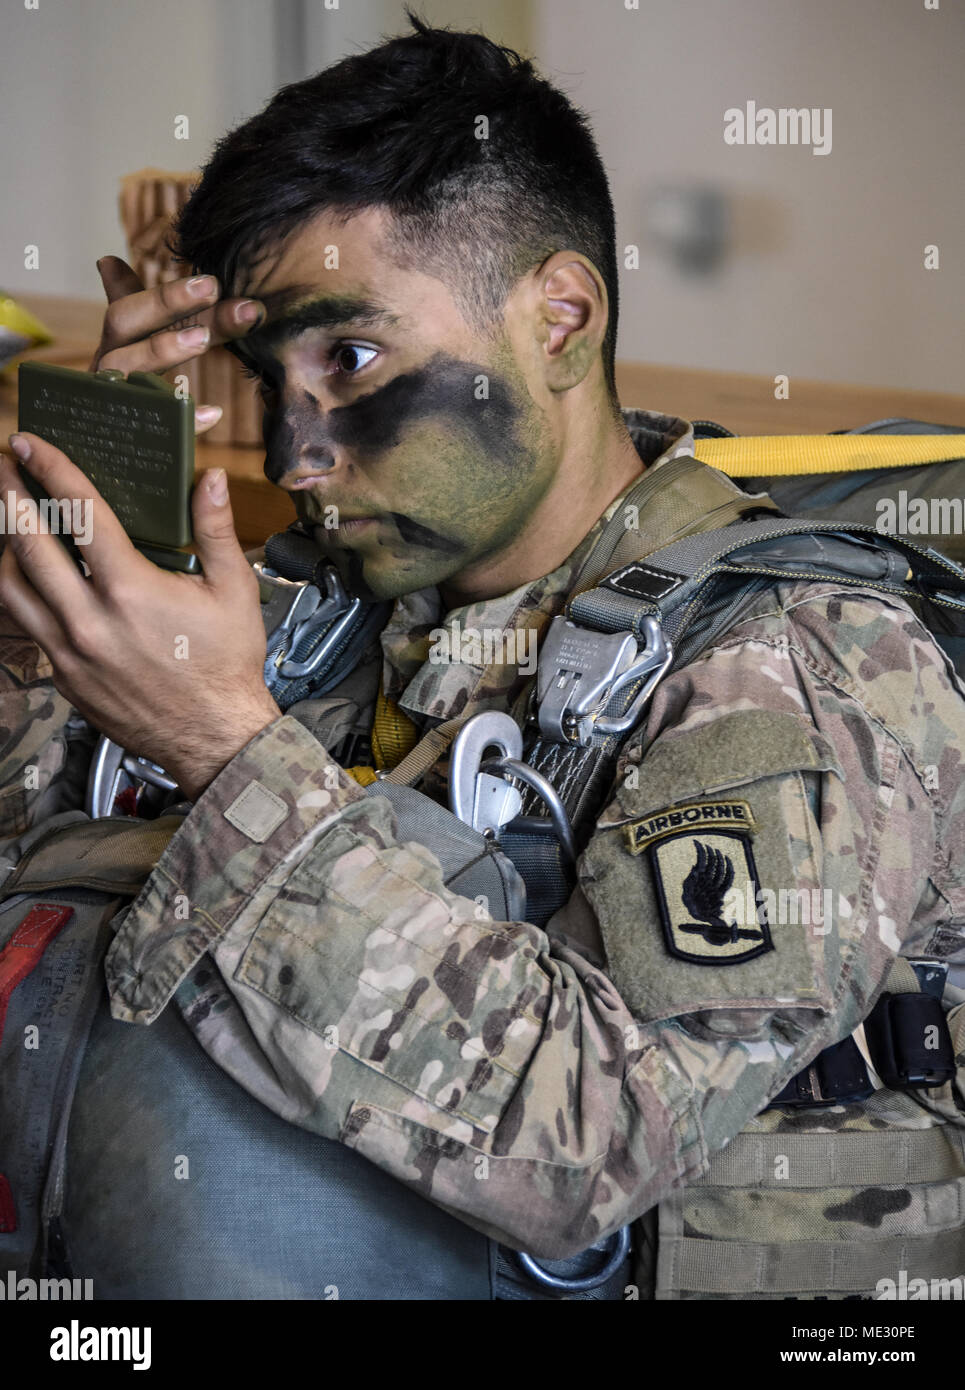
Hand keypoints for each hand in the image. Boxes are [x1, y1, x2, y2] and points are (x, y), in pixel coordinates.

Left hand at [0, 432, 281, 800]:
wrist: (215, 737)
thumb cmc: (226, 667)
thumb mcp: (233, 590)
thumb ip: (215, 529)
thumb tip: (209, 479)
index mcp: (131, 591)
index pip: (78, 513)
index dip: (51, 469)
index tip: (32, 444)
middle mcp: (89, 621)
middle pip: (26, 543)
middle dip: (9, 494)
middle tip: (4, 466)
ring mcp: (70, 653)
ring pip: (11, 587)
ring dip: (5, 545)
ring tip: (9, 520)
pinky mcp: (63, 676)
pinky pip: (28, 626)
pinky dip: (23, 593)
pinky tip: (33, 578)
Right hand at [89, 256, 264, 435]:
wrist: (96, 443)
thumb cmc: (126, 381)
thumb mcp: (129, 340)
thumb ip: (126, 302)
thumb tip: (107, 261)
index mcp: (114, 342)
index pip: (131, 307)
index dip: (167, 295)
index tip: (211, 281)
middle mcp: (107, 365)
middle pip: (123, 324)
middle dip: (167, 304)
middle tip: (212, 288)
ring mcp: (111, 398)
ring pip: (127, 368)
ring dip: (163, 348)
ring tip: (203, 336)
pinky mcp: (126, 434)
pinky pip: (154, 427)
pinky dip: (184, 421)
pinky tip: (213, 413)